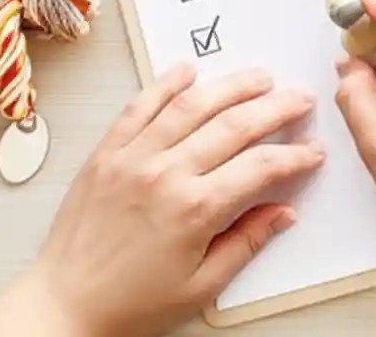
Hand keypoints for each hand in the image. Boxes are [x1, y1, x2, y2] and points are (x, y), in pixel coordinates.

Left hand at [0, 64, 324, 336]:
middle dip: (276, 108)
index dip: (294, 156)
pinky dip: (165, 84)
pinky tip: (187, 71)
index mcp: (194, 210)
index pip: (261, 167)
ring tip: (259, 78)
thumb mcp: (200, 286)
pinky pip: (139, 107)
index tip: (311, 151)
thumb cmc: (128, 304)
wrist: (63, 305)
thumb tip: (282, 214)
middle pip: (234, 125)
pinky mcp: (106, 153)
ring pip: (192, 105)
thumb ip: (246, 242)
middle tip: (299, 100)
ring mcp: (132, 158)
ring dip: (232, 85)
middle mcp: (165, 174)